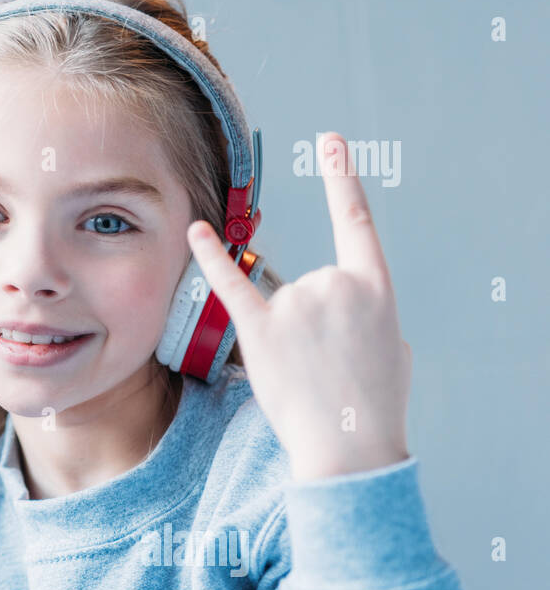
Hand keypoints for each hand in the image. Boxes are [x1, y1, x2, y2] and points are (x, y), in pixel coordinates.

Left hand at [186, 132, 411, 481]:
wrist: (350, 447)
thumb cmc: (375, 403)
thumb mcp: (393, 346)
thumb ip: (367, 311)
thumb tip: (342, 307)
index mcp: (375, 286)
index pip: (354, 219)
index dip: (340, 177)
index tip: (328, 142)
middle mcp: (333, 283)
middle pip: (311, 286)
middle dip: (317, 327)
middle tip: (331, 366)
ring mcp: (295, 304)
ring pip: (281, 305)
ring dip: (292, 340)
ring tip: (310, 376)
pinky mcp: (259, 328)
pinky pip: (230, 284)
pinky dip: (210, 258)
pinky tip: (195, 232)